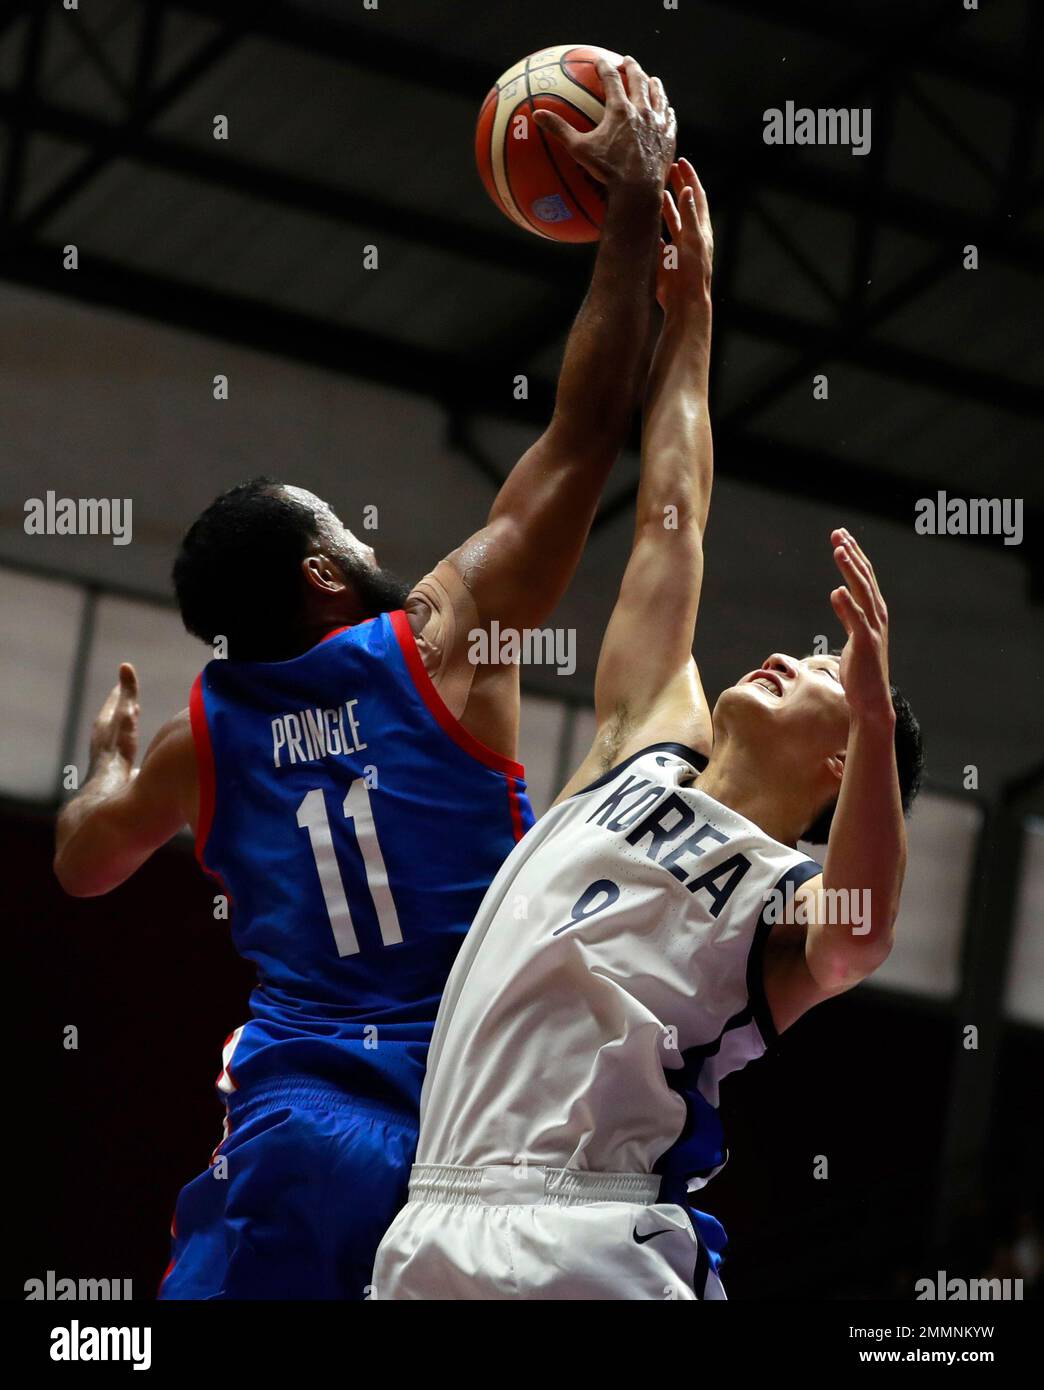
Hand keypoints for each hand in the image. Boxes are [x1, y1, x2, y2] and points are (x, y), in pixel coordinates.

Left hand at [89, 663, 139, 775]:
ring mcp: (104, 755)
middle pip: (111, 719)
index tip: (125, 681)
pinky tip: (128, 759)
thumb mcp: (125, 717)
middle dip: (120, 709)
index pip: (113, 703)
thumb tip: (125, 665)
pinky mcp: (110, 770)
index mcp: (104, 723)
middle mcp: (101, 738)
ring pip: (113, 737)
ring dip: (121, 730)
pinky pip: (117, 754)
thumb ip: (128, 694)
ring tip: (128, 727)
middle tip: (127, 700)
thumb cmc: (118, 751)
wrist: (108, 787)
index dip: (121, 692)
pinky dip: (124, 749)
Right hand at [532, 56, 675, 194]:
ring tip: (653, 80)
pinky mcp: (669, 138)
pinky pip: (670, 119)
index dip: (604, 67)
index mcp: (620, 110)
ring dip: (654, 85)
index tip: (599, 61)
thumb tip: (537, 114)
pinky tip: (667, 110)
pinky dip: (667, 111)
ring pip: (658, 96)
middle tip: (628, 61)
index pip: (611, 79)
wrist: (638, 190)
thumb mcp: (579, 150)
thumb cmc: (608, 172)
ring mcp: (658, 124)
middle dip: (632, 67)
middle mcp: (642, 111)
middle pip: (638, 80)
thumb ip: (559, 130)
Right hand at [657, 158, 712, 313]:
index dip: (690, 177)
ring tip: (658, 192)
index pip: (696, 196)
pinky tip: (646, 223)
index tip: (681, 161)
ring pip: (671, 222)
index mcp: (701, 229)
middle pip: (684, 205)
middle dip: (677, 186)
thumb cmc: (692, 273)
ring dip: (666, 206)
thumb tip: (687, 189)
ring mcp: (677, 249)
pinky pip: (659, 241)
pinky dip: (653, 230)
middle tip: (668, 169)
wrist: (685, 303)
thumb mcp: (693, 240)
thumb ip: (689, 215)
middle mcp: (690, 236)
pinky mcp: (666, 261)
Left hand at [829, 529, 893, 723]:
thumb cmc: (861, 671)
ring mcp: (873, 629)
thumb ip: (848, 615)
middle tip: (838, 533)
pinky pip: (856, 621)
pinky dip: (847, 605)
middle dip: (852, 554)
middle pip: (864, 578)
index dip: (854, 555)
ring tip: (839, 550)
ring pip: (862, 593)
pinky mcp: (865, 644)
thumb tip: (838, 595)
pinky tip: (836, 591)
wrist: (871, 701)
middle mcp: (877, 616)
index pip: (864, 577)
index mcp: (874, 613)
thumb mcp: (853, 636)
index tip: (842, 537)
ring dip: (851, 570)